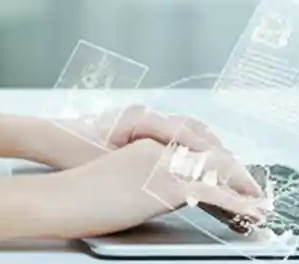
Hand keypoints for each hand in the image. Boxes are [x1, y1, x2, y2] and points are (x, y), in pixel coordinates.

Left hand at [46, 104, 235, 169]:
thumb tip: (184, 176)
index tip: (237, 178)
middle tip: (246, 183)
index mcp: (143, 119)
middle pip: (198, 133)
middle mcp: (149, 114)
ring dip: (213, 154)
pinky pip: (180, 137)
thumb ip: (149, 167)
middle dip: (224, 159)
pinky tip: (206, 168)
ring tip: (232, 177)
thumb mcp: (112, 164)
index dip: (219, 160)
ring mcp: (148, 120)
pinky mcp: (144, 129)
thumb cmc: (76, 148)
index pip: (193, 139)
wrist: (51, 137)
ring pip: (192, 133)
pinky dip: (197, 152)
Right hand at [50, 139, 271, 239]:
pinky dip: (236, 201)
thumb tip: (162, 191)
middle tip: (255, 191)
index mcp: (150, 144)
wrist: (63, 193)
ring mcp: (165, 164)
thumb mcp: (117, 176)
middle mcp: (161, 149)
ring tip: (259, 201)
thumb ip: (143, 176)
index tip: (235, 177)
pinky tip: (249, 210)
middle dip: (237, 173)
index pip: (196, 147)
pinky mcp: (166, 184)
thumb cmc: (81, 189)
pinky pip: (212, 191)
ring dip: (241, 185)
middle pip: (211, 154)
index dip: (220, 161)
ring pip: (217, 169)